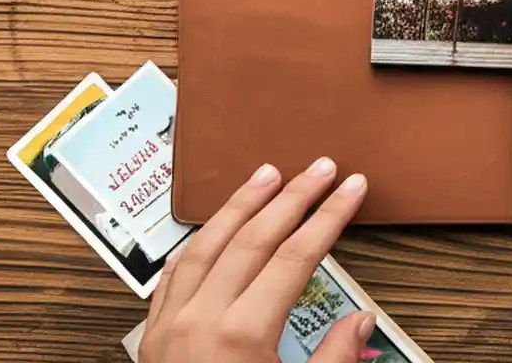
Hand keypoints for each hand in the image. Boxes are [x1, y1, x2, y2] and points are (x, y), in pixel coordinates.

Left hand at [140, 158, 371, 362]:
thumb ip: (335, 361)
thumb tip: (361, 319)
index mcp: (242, 337)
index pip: (296, 256)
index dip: (329, 217)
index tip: (352, 189)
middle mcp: (200, 322)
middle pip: (253, 238)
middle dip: (293, 197)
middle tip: (322, 168)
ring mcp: (169, 329)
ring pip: (206, 245)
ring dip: (240, 205)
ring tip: (268, 175)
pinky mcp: (151, 342)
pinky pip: (172, 276)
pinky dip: (198, 244)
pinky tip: (213, 229)